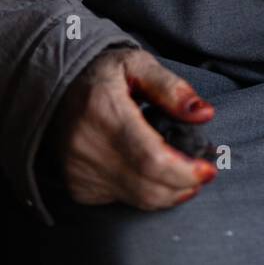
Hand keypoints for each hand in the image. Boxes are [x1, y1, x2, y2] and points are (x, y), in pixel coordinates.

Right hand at [43, 47, 217, 209]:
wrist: (55, 87)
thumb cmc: (103, 73)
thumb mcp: (138, 64)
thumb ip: (172, 88)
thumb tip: (205, 113)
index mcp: (104, 110)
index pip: (150, 158)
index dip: (183, 171)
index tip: (208, 170)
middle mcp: (86, 146)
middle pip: (147, 185)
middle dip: (183, 185)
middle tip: (202, 173)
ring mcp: (78, 170)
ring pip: (137, 199)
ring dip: (168, 193)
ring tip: (184, 175)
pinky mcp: (77, 186)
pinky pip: (122, 200)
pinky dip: (145, 192)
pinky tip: (153, 173)